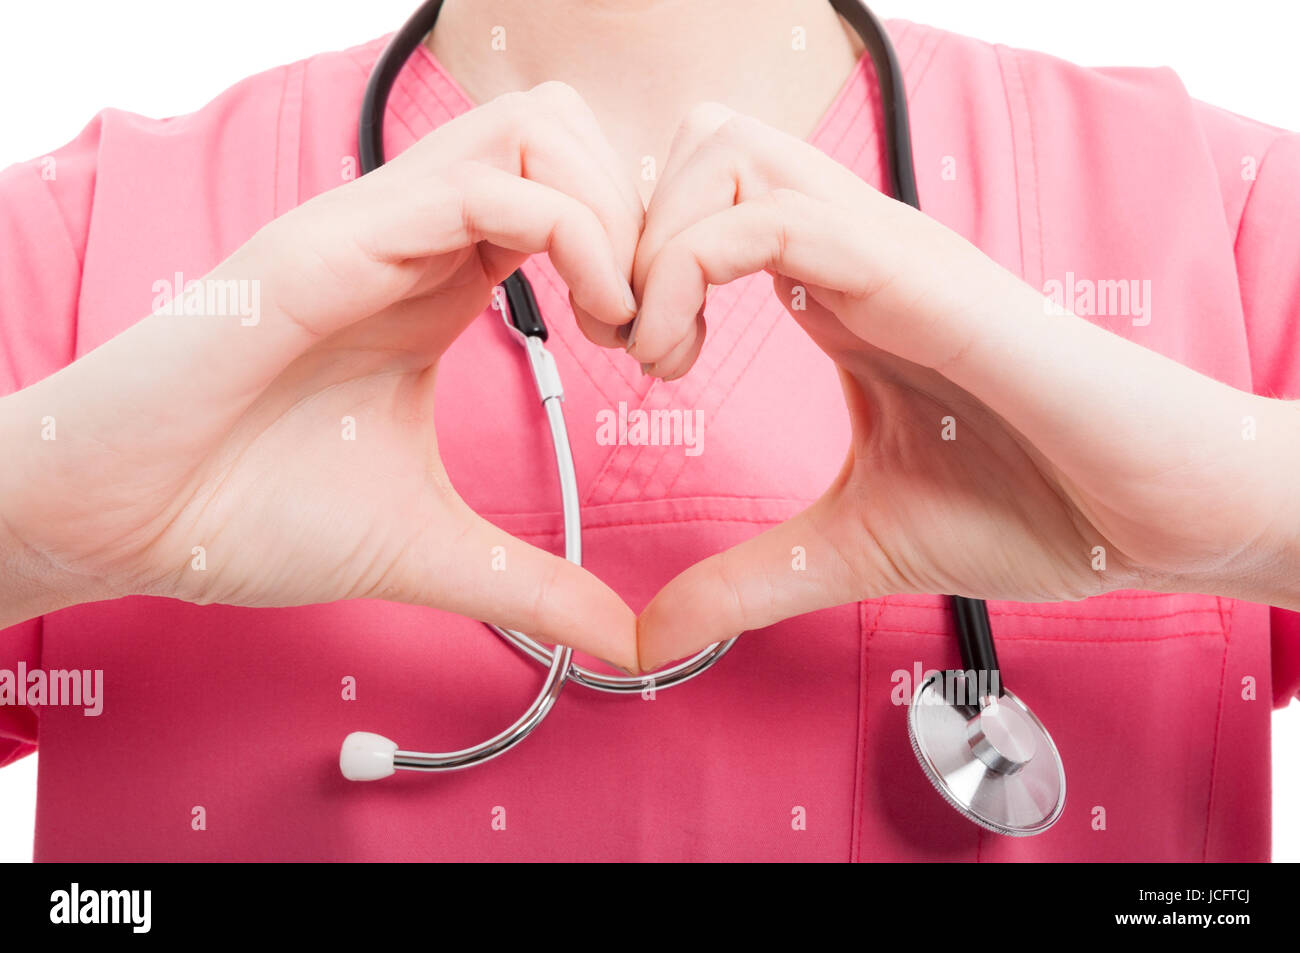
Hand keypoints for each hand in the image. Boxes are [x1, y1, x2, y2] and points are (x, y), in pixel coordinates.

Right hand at [0, 82, 642, 667]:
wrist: (120, 522)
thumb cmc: (248, 513)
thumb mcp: (430, 549)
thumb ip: (535, 587)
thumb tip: (630, 645)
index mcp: (436, 284)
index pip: (564, 200)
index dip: (636, 256)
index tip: (655, 352)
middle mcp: (412, 237)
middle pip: (560, 131)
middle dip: (638, 213)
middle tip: (649, 324)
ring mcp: (373, 230)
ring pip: (533, 130)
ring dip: (609, 214)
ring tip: (618, 319)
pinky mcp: (331, 245)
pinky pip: (481, 189)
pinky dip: (569, 235)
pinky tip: (584, 322)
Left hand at [630, 104, 1299, 670]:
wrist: (1144, 519)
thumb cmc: (1029, 510)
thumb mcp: (843, 549)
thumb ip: (741, 582)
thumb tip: (649, 637)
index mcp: (836, 293)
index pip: (711, 205)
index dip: (640, 260)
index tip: (625, 354)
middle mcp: (852, 251)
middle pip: (707, 147)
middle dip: (631, 229)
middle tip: (626, 338)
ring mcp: (885, 251)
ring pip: (727, 153)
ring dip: (657, 244)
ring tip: (659, 352)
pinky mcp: (915, 275)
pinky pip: (774, 219)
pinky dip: (692, 270)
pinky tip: (685, 357)